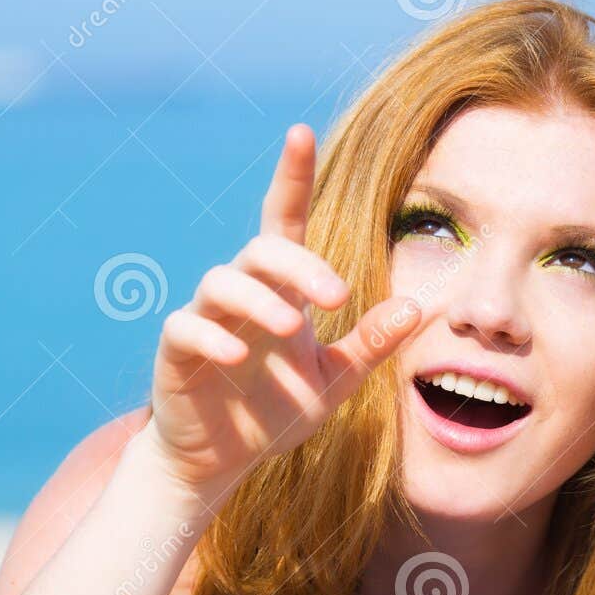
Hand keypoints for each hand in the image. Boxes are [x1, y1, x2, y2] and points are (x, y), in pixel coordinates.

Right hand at [145, 123, 420, 501]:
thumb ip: (371, 343)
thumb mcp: (334, 380)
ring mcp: (205, 319)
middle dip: (300, 264)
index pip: (283, 220)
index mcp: (281, 292)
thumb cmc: (274, 412)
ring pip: (222, 281)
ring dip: (260, 299)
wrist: (220, 461)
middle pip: (262, 249)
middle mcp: (242, 294)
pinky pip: (185, 327)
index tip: (299, 133)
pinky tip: (236, 355)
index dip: (290, 176)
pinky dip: (211, 335)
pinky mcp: (175, 351)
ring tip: (292, 327)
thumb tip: (419, 306)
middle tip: (337, 297)